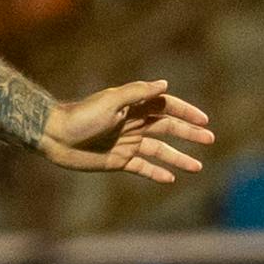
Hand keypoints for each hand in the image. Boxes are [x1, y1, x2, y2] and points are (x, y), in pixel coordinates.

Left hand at [42, 80, 211, 182]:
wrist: (54, 136)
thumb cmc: (80, 116)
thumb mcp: (110, 101)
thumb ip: (137, 93)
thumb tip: (164, 84)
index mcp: (133, 106)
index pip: (166, 106)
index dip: (186, 112)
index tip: (204, 120)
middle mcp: (133, 123)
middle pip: (167, 128)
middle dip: (189, 133)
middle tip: (209, 139)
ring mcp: (126, 143)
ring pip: (159, 150)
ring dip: (178, 158)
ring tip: (197, 167)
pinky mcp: (117, 160)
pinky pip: (142, 167)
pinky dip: (156, 172)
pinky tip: (171, 178)